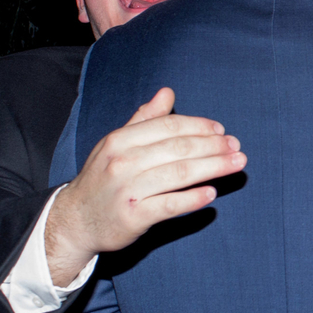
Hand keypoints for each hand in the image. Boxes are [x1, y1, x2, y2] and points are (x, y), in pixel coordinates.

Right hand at [44, 88, 245, 285]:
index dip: (198, 126)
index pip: (168, 126)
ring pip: (178, 174)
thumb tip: (167, 92)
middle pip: (178, 148)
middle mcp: (122, 163)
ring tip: (236, 165)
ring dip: (213, 168)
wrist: (76, 221)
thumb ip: (143, 119)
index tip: (221, 131)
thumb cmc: (103, 178)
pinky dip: (192, 199)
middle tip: (237, 147)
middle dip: (213, 146)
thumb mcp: (116, 144)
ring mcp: (128, 191)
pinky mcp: (133, 217)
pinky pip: (169, 205)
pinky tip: (211, 194)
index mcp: (120, 140)